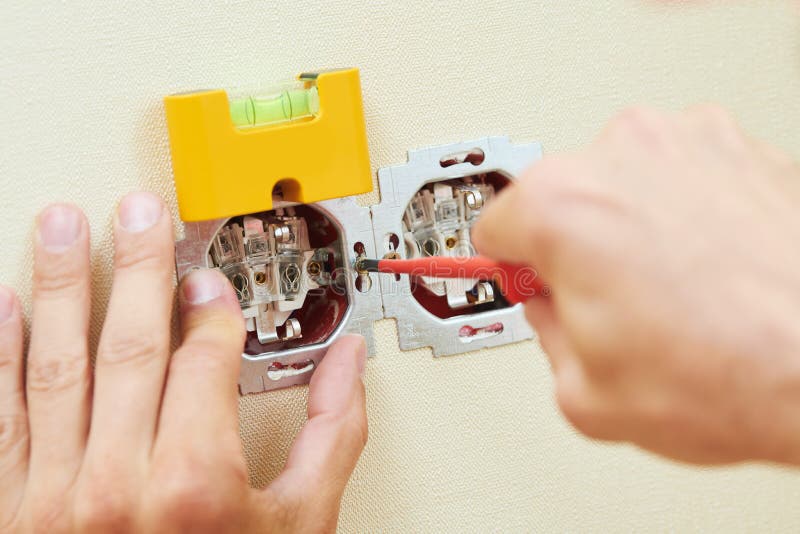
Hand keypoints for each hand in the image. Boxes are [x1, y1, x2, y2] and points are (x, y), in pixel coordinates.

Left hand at [0, 193, 367, 532]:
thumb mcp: (300, 528)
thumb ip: (332, 438)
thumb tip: (349, 369)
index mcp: (195, 484)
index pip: (203, 361)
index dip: (210, 310)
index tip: (208, 282)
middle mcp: (117, 485)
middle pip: (129, 343)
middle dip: (137, 265)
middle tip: (138, 211)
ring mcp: (54, 497)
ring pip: (56, 364)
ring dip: (63, 285)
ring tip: (65, 227)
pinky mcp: (10, 511)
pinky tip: (7, 306)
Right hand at [473, 105, 799, 464]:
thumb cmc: (730, 375)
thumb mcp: (585, 394)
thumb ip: (546, 339)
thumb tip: (554, 311)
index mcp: (562, 204)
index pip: (495, 224)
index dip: (510, 265)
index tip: (524, 276)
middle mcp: (621, 152)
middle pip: (562, 198)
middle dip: (574, 246)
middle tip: (608, 300)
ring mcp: (688, 140)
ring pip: (626, 181)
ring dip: (633, 223)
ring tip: (671, 287)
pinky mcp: (743, 147)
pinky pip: (686, 176)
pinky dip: (688, 211)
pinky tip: (709, 263)